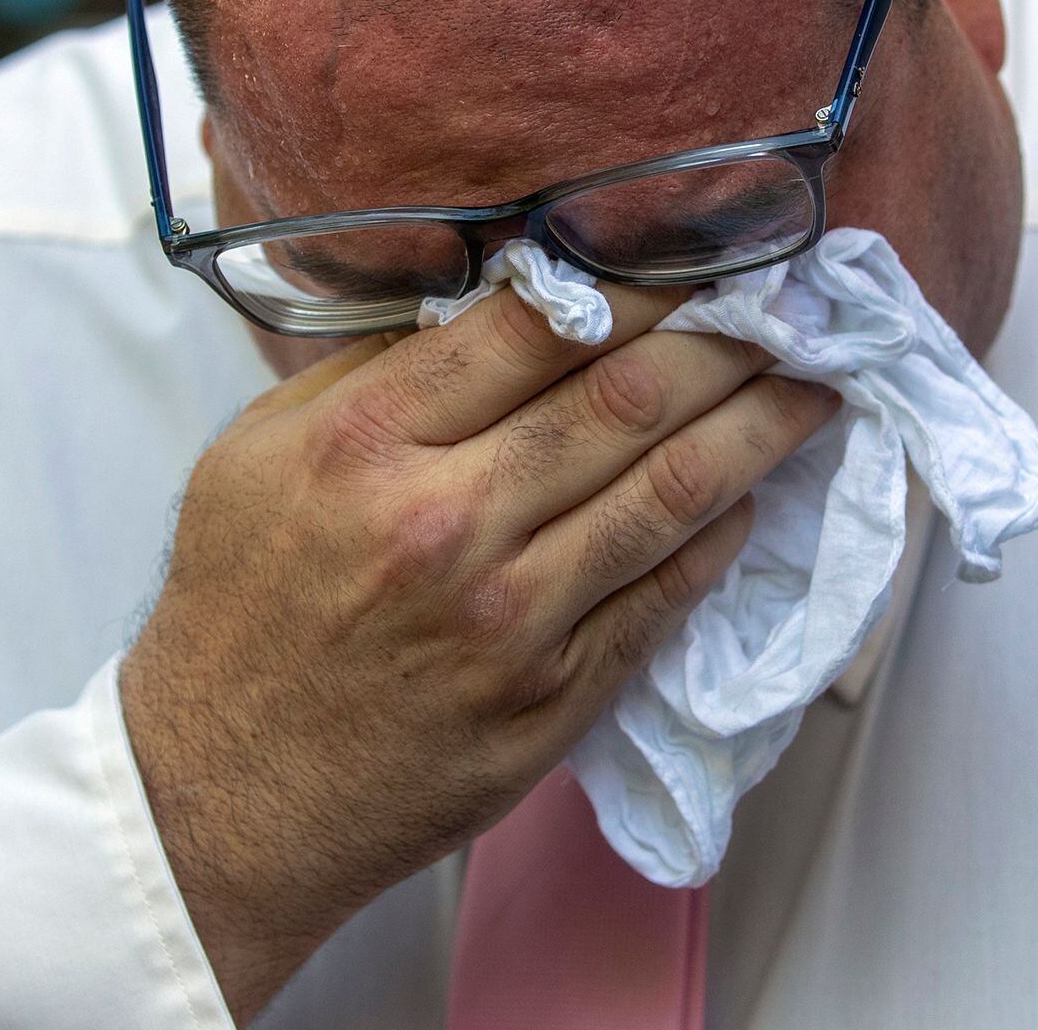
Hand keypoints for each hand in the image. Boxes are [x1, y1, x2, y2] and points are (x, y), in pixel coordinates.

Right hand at [119, 283, 837, 1020]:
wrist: (221, 794)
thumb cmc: (236, 610)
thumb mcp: (256, 455)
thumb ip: (371, 368)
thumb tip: (495, 295)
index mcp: (365, 442)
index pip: (536, 325)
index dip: (637, 274)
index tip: (699, 244)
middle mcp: (445, 523)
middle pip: (625, 399)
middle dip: (724, 338)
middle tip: (791, 300)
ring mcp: (508, 621)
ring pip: (668, 494)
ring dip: (758, 429)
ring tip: (815, 384)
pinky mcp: (550, 700)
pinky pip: (662, 599)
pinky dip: (720, 537)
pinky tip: (757, 494)